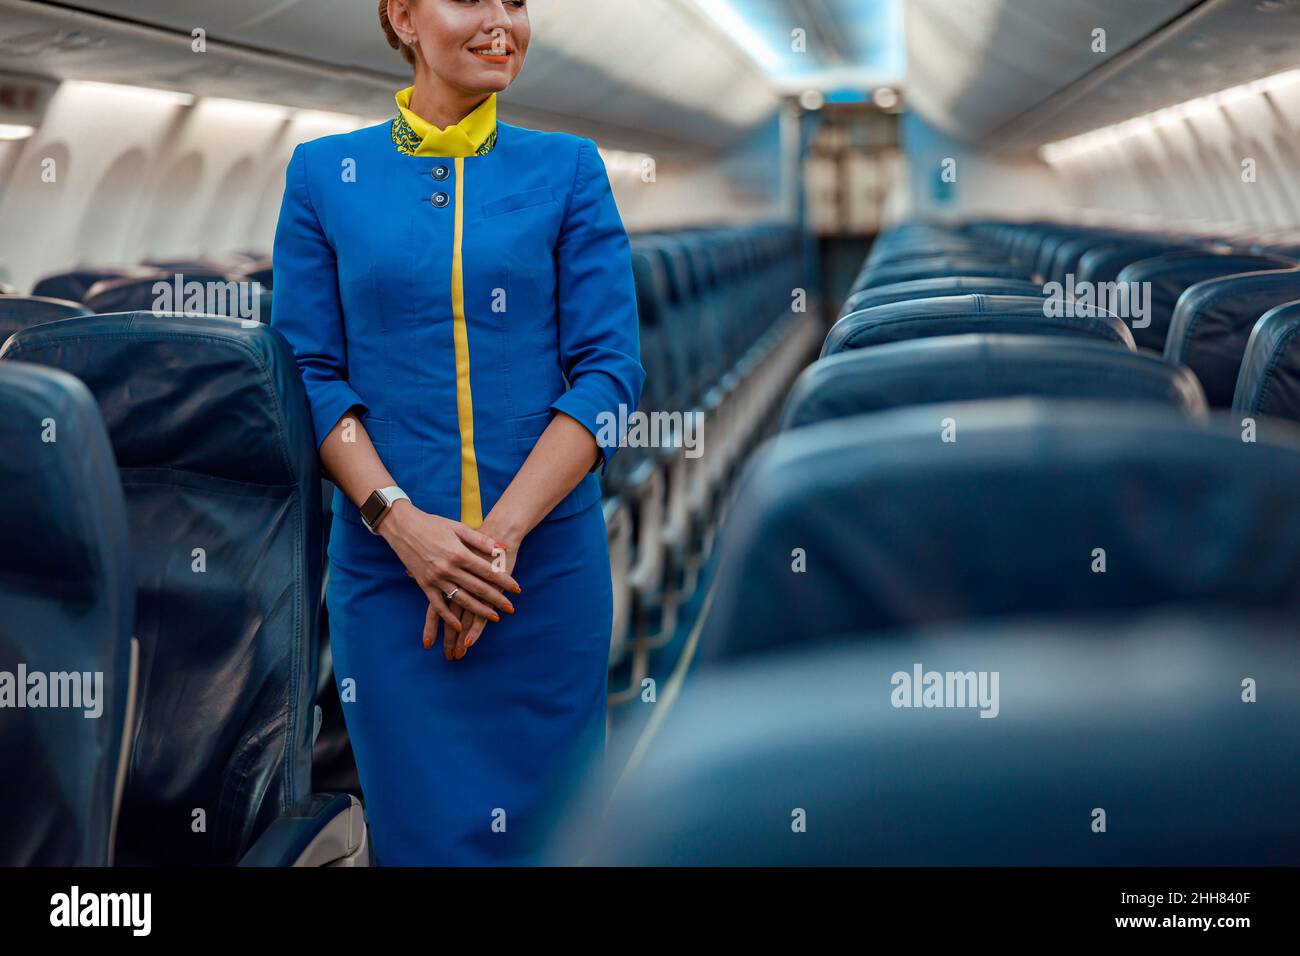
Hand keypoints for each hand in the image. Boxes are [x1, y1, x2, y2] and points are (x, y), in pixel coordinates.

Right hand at [378, 501, 520, 650]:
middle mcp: (448, 569)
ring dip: (479, 610)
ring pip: (461, 599)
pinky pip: (438, 606)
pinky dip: (448, 618)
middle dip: (497, 600)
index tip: (517, 589)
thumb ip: (481, 540)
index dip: (504, 581)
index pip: (487, 571)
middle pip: (478, 588)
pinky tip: (459, 626)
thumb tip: (502, 549)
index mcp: (459, 553)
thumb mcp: (458, 527)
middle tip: (511, 608)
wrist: (403, 526)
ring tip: (494, 617)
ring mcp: (435, 579)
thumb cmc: (433, 524)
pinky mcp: (424, 585)